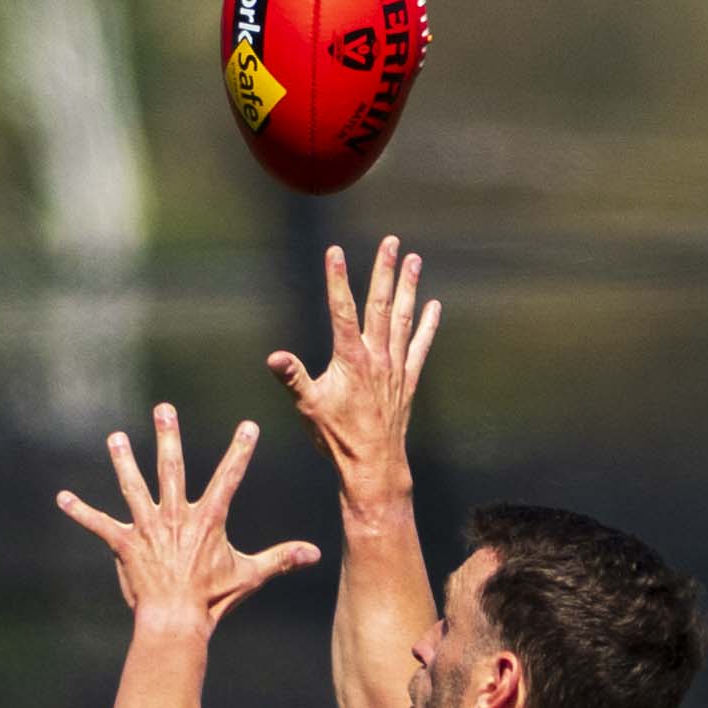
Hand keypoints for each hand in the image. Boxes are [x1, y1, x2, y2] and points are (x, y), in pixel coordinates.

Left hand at [57, 404, 321, 636]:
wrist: (176, 622)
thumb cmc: (213, 601)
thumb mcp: (249, 576)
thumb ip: (281, 559)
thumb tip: (316, 554)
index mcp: (207, 519)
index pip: (228, 478)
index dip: (240, 452)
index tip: (248, 427)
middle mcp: (175, 516)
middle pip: (171, 468)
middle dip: (167, 436)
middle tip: (163, 409)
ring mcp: (147, 529)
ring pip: (133, 487)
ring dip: (123, 461)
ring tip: (115, 439)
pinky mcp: (124, 546)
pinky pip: (99, 525)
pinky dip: (80, 512)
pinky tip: (62, 499)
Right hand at [267, 235, 439, 496]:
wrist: (373, 466)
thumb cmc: (339, 438)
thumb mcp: (309, 406)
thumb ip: (293, 378)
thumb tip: (273, 358)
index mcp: (351, 359)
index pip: (341, 309)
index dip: (337, 279)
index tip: (335, 251)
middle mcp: (377, 357)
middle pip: (380, 304)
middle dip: (384, 270)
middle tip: (391, 242)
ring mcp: (395, 367)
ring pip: (404, 318)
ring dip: (409, 288)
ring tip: (414, 260)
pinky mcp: (408, 380)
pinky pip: (420, 346)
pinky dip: (428, 325)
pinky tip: (434, 305)